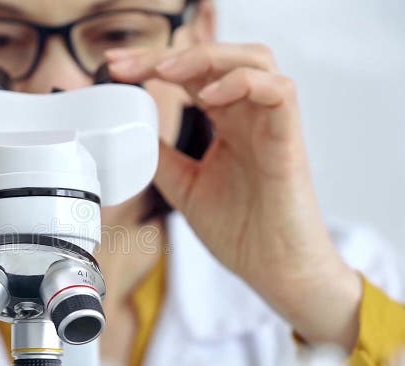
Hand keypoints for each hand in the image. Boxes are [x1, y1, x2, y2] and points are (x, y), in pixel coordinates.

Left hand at [106, 43, 362, 349]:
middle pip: (218, 57)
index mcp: (228, 124)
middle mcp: (250, 117)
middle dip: (169, 53)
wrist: (274, 271)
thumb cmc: (243, 233)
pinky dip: (243, 83)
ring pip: (253, 60)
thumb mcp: (184, 186)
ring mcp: (271, 125)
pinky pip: (278, 92)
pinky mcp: (289, 140)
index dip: (153, 64)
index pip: (192, 76)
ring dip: (206, 58)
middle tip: (127, 65)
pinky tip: (208, 97)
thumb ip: (161, 156)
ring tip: (165, 73)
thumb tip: (131, 133)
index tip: (116, 68)